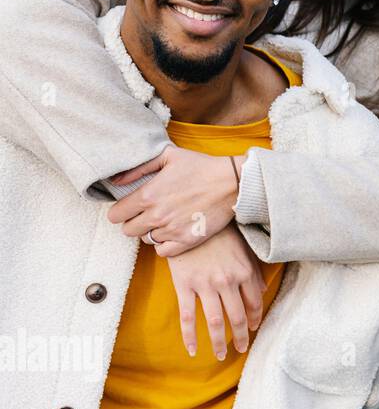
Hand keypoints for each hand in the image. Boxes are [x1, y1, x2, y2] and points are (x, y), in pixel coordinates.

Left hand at [108, 146, 242, 255]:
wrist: (232, 182)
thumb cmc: (201, 166)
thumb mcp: (168, 156)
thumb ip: (138, 168)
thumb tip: (115, 181)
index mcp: (147, 195)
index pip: (115, 215)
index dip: (121, 211)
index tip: (130, 207)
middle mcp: (156, 215)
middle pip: (128, 230)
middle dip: (134, 222)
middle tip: (147, 214)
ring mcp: (172, 230)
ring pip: (147, 239)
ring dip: (152, 231)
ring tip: (164, 220)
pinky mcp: (187, 240)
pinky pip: (163, 251)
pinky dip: (164, 244)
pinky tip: (172, 232)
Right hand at [165, 224, 265, 359]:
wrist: (190, 219)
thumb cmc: (219, 234)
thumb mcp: (243, 250)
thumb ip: (253, 272)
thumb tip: (262, 292)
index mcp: (245, 272)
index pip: (254, 303)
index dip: (255, 319)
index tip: (253, 329)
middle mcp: (227, 281)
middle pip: (237, 317)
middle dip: (241, 337)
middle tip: (242, 349)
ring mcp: (205, 284)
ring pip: (215, 321)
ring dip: (218, 342)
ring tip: (219, 356)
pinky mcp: (184, 285)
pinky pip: (188, 316)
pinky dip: (190, 336)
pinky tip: (192, 350)